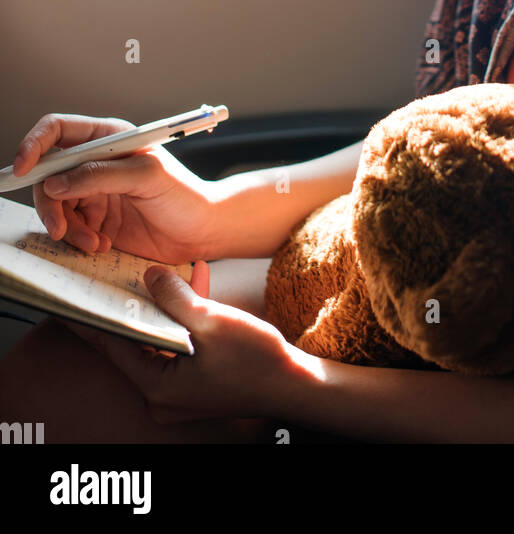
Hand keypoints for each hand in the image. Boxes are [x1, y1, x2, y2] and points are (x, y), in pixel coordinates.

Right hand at [13, 113, 220, 263]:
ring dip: (67, 228)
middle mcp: (96, 162)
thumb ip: (99, 176)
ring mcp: (93, 192)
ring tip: (94, 242)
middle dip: (48, 202)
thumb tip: (54, 182)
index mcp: (108, 138)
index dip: (34, 145)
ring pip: (55, 205)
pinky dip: (78, 240)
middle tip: (60, 228)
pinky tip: (101, 244)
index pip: (58, 131)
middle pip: (47, 173)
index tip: (23, 169)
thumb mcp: (146, 177)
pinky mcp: (95, 220)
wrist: (201, 232)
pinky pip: (68, 228)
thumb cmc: (184, 195)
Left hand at [62, 261, 317, 423]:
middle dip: (129, 304)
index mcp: (156, 386)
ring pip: (158, 338)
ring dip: (164, 305)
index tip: (69, 300)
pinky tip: (196, 283)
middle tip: (106, 276)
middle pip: (133, 341)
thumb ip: (174, 298)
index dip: (90, 319)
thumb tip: (147, 277)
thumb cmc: (254, 360)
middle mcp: (160, 394)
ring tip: (160, 271)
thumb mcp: (210, 322)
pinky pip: (179, 344)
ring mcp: (178, 390)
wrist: (292, 384)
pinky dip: (184, 318)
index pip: (112, 346)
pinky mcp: (195, 380)